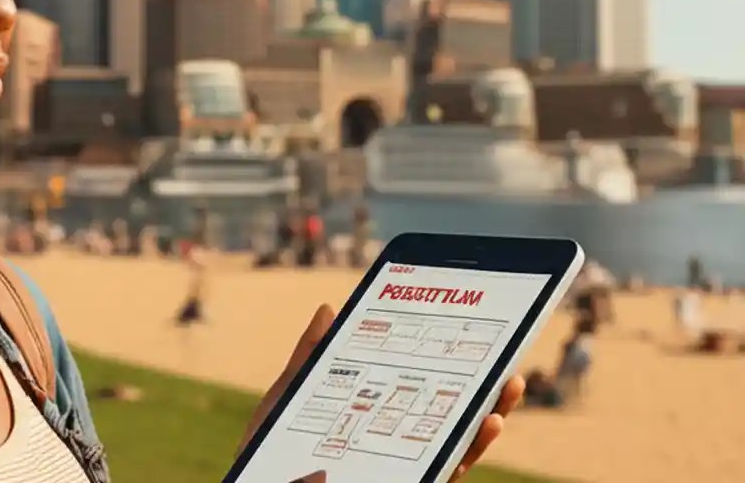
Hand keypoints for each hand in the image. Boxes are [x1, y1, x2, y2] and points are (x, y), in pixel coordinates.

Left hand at [238, 305, 526, 482]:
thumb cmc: (268, 451)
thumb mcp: (287, 398)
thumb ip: (310, 357)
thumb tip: (330, 309)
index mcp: (371, 420)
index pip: (416, 391)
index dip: (446, 367)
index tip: (472, 336)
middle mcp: (393, 447)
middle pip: (448, 416)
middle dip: (483, 388)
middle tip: (506, 358)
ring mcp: (400, 467)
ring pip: (457, 444)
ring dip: (488, 415)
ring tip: (507, 385)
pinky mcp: (405, 482)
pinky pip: (444, 469)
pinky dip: (469, 447)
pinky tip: (485, 422)